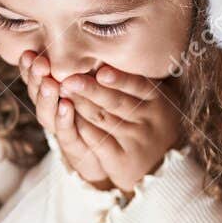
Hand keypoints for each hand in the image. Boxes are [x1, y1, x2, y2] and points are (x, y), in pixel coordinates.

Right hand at [19, 49, 111, 187]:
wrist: (117, 157)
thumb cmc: (104, 115)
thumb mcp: (92, 87)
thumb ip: (83, 68)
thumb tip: (76, 35)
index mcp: (55, 97)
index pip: (35, 81)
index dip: (29, 69)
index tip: (28, 53)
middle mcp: (54, 114)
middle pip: (37, 95)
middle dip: (34, 78)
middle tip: (37, 62)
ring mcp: (63, 132)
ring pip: (47, 114)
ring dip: (46, 97)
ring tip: (49, 82)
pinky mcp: (76, 149)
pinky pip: (67, 134)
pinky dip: (63, 120)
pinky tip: (66, 106)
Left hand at [56, 65, 183, 193]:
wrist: (160, 167)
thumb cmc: (150, 123)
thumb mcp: (154, 101)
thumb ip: (137, 81)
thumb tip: (108, 55)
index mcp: (157, 100)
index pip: (138, 86)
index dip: (119, 80)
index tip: (101, 72)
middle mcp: (148, 119)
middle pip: (116, 102)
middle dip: (91, 90)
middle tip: (68, 80)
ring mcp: (135, 140)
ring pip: (103, 120)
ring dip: (80, 106)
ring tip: (61, 92)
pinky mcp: (121, 159)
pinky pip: (97, 142)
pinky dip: (81, 128)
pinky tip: (66, 116)